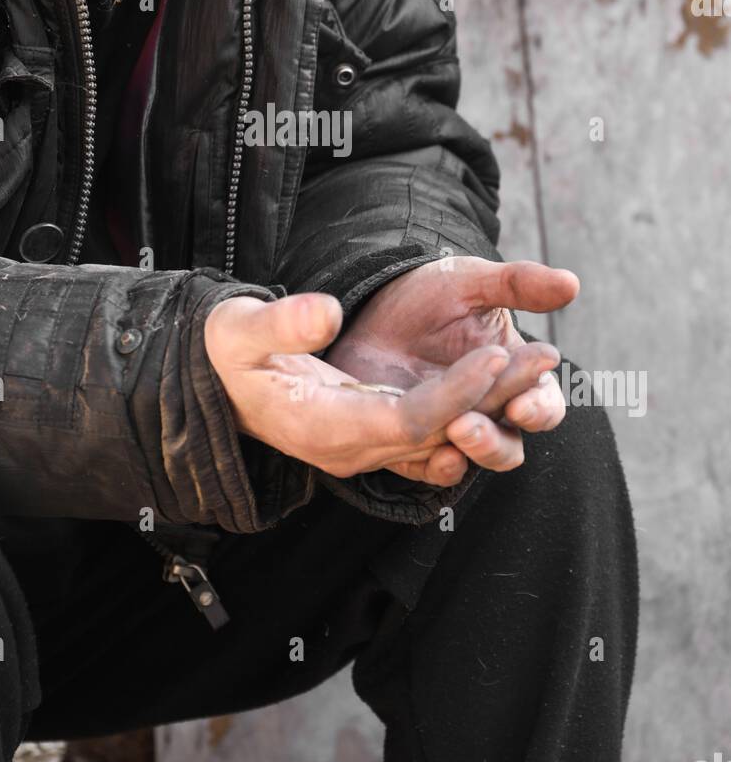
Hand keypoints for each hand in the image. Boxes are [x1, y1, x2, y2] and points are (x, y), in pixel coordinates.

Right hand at [203, 291, 561, 483]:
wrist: (215, 380)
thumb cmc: (227, 352)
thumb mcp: (238, 329)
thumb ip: (279, 323)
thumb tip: (327, 313)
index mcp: (322, 428)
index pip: (406, 421)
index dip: (454, 393)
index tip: (496, 353)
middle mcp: (351, 448)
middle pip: (439, 433)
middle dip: (493, 397)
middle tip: (545, 354)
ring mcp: (365, 445)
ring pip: (444, 434)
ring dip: (495, 403)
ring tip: (544, 360)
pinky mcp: (375, 431)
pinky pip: (434, 431)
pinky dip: (474, 408)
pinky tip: (511, 380)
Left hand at [324, 256, 579, 481]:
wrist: (370, 307)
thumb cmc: (430, 294)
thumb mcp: (469, 281)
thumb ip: (518, 284)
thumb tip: (572, 283)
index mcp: (514, 375)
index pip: (543, 404)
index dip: (540, 409)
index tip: (523, 403)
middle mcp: (488, 409)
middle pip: (509, 444)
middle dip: (496, 440)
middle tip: (471, 422)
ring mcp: (450, 429)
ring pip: (475, 459)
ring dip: (472, 452)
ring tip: (455, 428)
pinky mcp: (412, 443)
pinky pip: (428, 470)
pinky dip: (436, 469)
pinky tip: (436, 457)